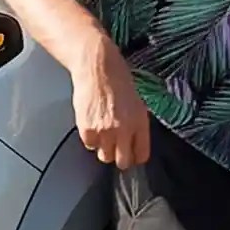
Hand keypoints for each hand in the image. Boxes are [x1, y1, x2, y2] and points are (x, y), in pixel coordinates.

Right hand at [71, 35, 150, 169]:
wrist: (97, 67)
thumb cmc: (118, 80)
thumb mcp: (137, 102)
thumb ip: (136, 124)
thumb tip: (133, 142)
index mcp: (141, 122)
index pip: (142, 155)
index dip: (136, 156)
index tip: (133, 155)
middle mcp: (125, 130)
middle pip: (123, 162)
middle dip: (120, 158)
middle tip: (116, 149)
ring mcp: (105, 131)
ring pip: (105, 156)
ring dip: (104, 148)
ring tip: (104, 133)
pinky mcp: (87, 129)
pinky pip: (89, 145)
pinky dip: (91, 139)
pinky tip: (93, 124)